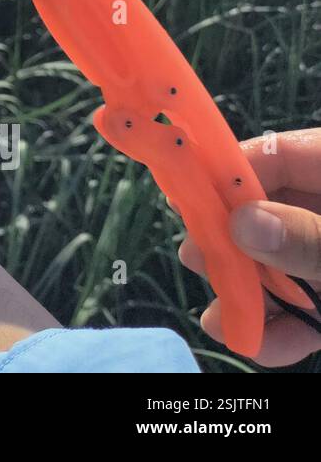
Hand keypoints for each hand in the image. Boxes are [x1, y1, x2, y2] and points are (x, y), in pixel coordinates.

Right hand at [178, 128, 320, 365]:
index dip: (228, 174)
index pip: (277, 153)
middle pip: (269, 211)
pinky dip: (286, 325)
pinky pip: (307, 301)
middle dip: (232, 245)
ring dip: (251, 295)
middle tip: (198, 262)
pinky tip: (267, 346)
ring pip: (281, 262)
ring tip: (224, 321)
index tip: (190, 202)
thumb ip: (313, 240)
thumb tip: (241, 224)